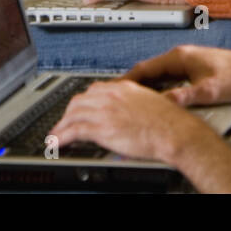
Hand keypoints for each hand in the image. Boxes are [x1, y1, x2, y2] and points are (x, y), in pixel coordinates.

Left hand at [50, 79, 212, 162]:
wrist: (174, 131)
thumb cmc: (169, 122)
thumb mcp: (150, 104)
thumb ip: (134, 105)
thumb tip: (127, 115)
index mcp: (123, 88)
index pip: (93, 90)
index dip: (82, 102)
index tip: (78, 110)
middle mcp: (111, 96)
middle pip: (78, 101)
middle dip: (68, 113)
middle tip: (64, 124)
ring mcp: (105, 111)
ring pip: (72, 115)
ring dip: (61, 126)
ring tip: (55, 136)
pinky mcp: (102, 128)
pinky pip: (74, 131)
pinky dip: (61, 137)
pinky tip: (57, 143)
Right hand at [125, 45, 230, 106]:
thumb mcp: (209, 90)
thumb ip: (185, 96)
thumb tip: (164, 104)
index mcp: (180, 57)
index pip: (144, 68)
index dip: (127, 81)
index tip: (113, 91)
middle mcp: (181, 56)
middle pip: (147, 71)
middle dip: (131, 85)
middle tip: (116, 99)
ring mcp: (187, 62)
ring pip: (157, 76)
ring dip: (144, 87)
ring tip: (130, 102)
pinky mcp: (194, 70)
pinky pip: (167, 79)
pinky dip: (157, 89)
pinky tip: (155, 100)